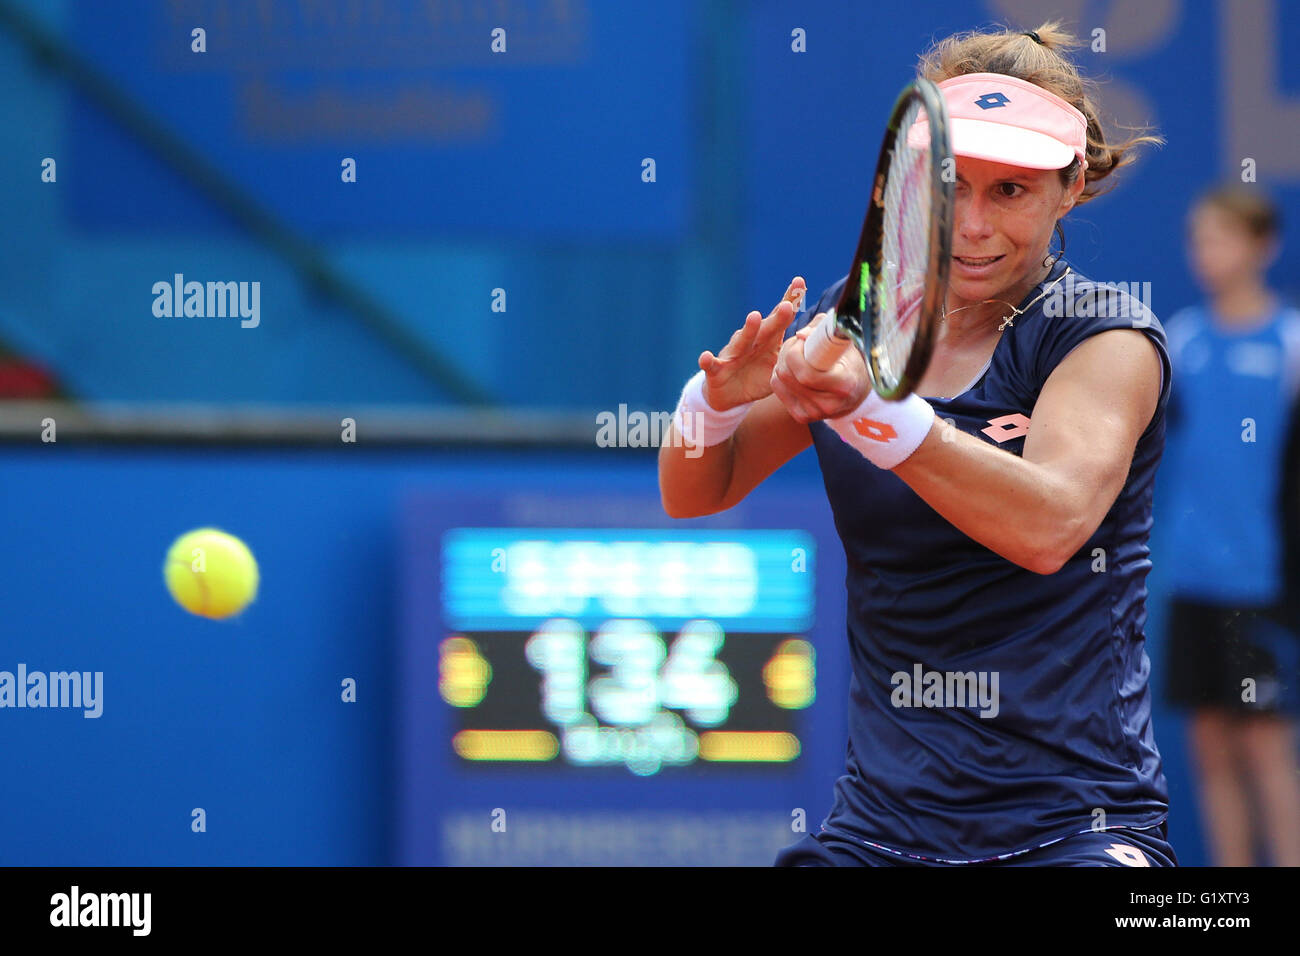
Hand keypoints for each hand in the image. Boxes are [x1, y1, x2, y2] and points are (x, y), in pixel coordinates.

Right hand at [699, 277, 806, 410]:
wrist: (728, 396)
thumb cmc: (755, 378)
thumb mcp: (778, 369)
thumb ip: (794, 358)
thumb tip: (823, 350)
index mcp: (767, 341)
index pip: (780, 318)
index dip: (789, 301)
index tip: (800, 282)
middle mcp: (750, 343)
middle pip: (764, 327)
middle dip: (775, 316)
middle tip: (787, 306)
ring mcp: (732, 355)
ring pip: (740, 341)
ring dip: (748, 329)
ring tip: (754, 317)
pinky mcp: (716, 370)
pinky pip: (711, 365)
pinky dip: (708, 360)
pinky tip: (706, 356)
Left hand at [770, 314, 871, 422]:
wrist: (856, 391)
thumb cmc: (850, 360)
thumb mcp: (844, 341)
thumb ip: (823, 331)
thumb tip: (801, 335)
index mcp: (844, 385)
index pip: (807, 373)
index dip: (797, 351)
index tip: (804, 339)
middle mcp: (829, 404)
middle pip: (788, 375)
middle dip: (787, 352)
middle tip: (797, 342)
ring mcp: (815, 413)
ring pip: (779, 380)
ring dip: (782, 362)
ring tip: (796, 353)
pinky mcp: (802, 416)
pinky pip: (778, 389)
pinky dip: (780, 375)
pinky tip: (793, 369)